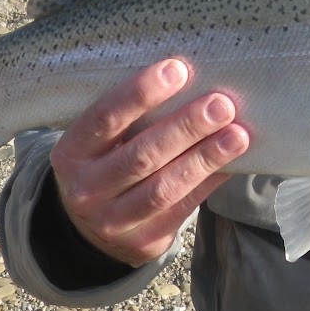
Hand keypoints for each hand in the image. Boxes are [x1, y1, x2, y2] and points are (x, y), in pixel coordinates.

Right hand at [49, 59, 249, 266]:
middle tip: (220, 104)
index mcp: (72, 153)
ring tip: (237, 135)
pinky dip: (210, 182)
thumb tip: (189, 79)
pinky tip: (232, 162)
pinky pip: (183, 208)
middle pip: (141, 155)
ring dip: (205, 158)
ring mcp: (113, 220)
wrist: (88, 230)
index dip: (140, 93)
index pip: (104, 118)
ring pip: (165, 187)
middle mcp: (87, 188)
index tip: (177, 69)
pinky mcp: (143, 241)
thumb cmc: (105, 165)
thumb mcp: (99, 143)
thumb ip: (131, 118)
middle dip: (185, 127)